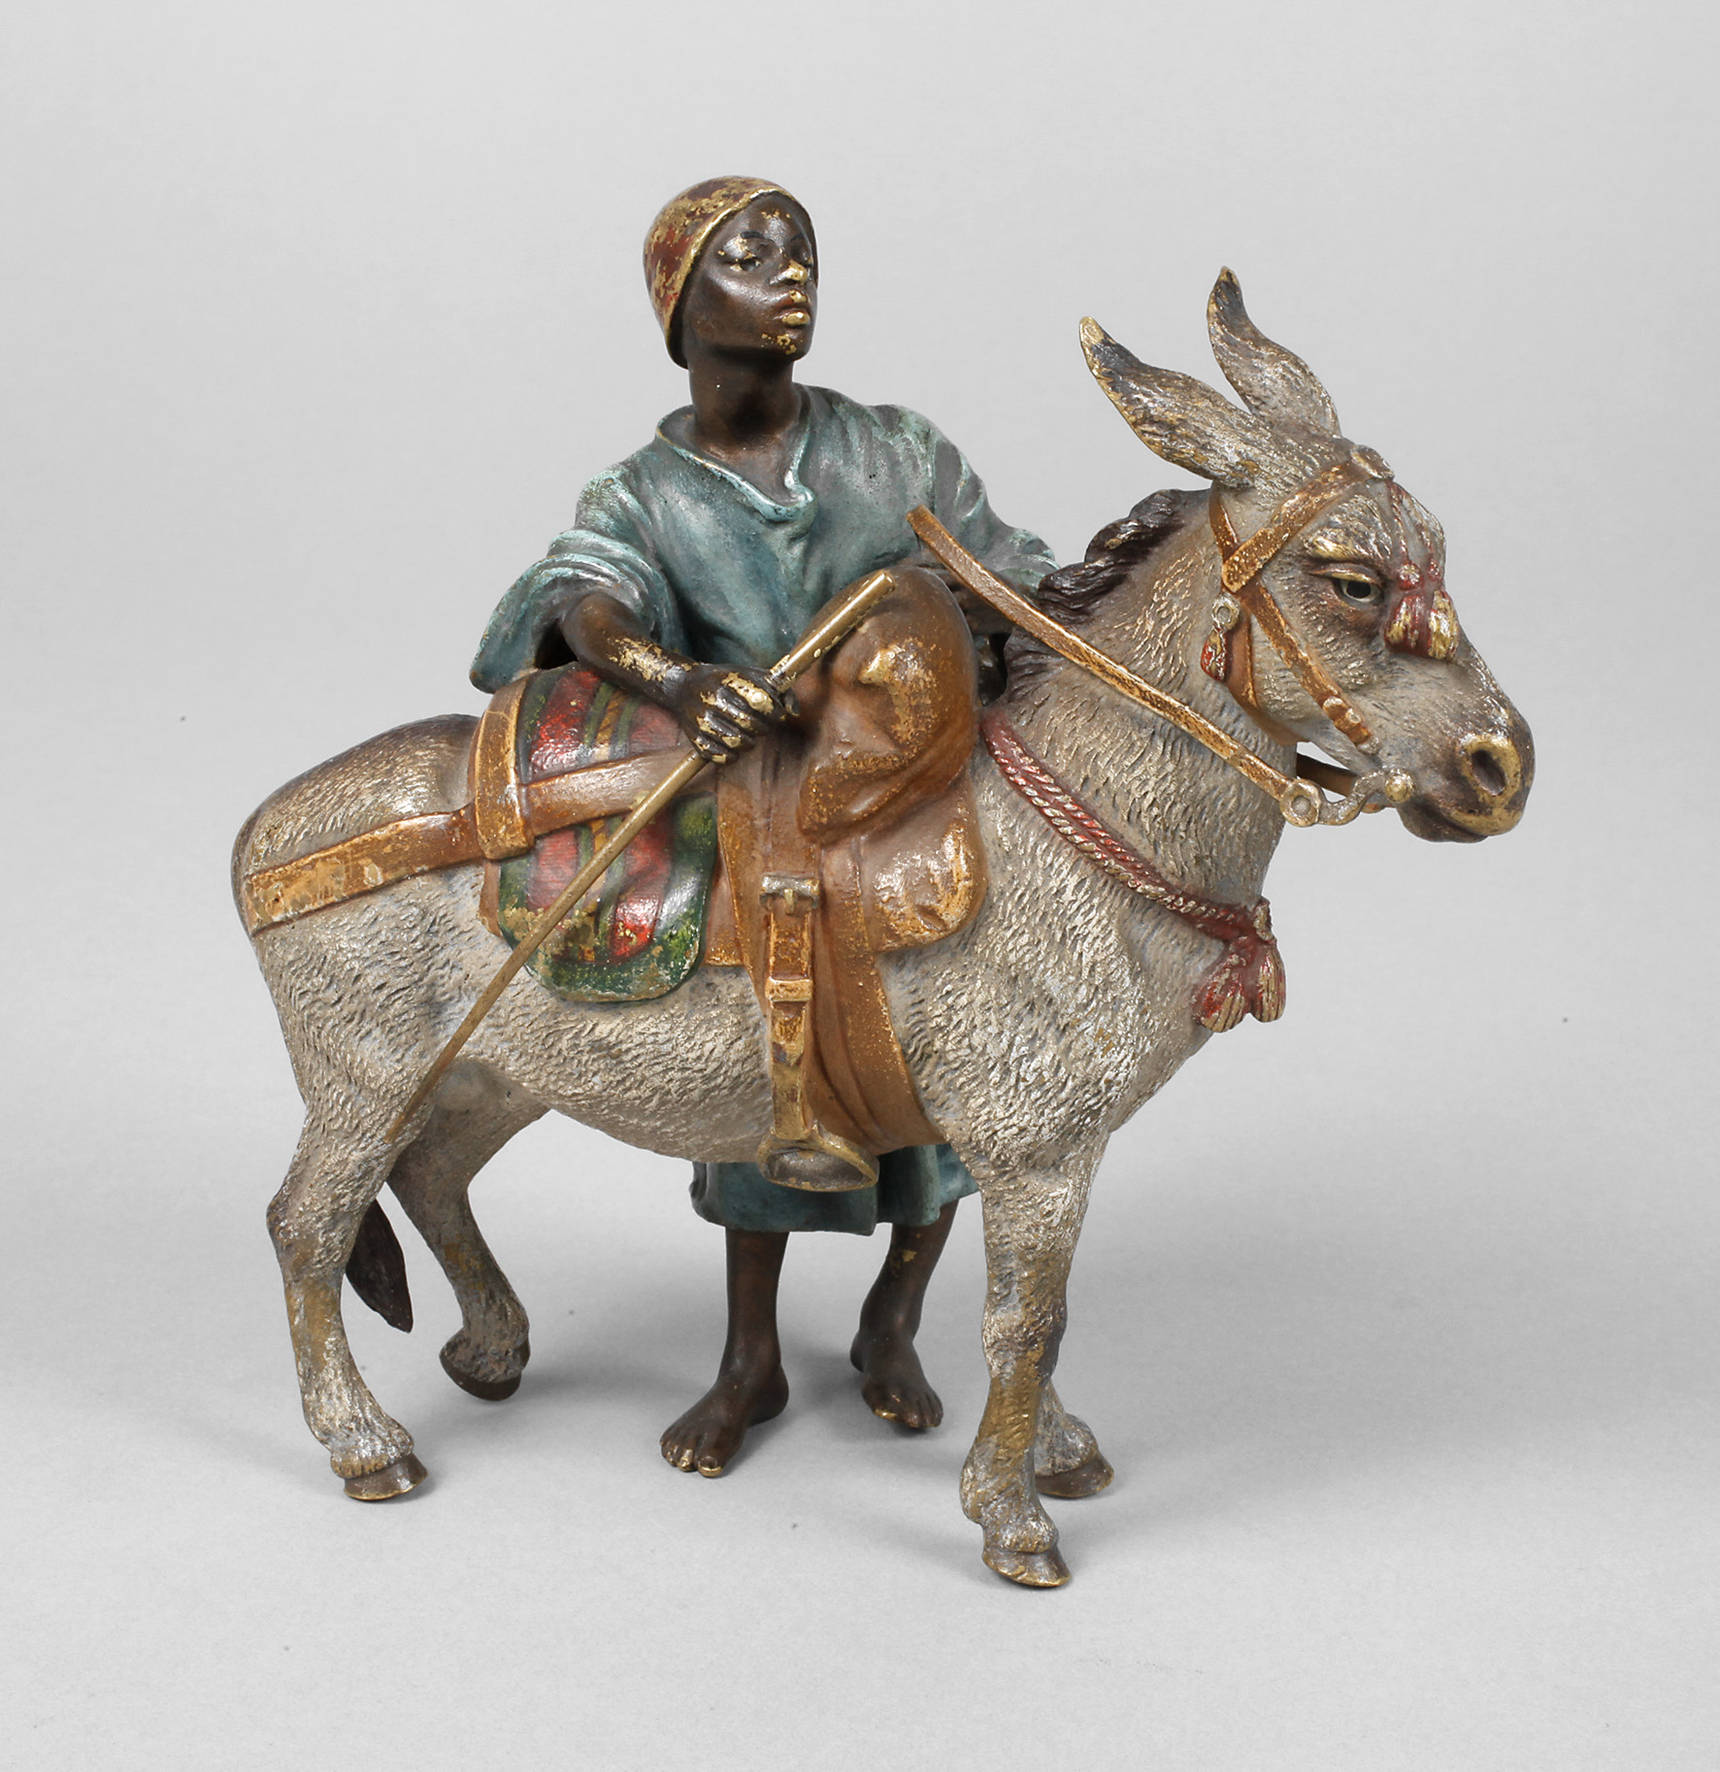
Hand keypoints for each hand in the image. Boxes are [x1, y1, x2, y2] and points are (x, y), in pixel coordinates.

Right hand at [671, 664, 793, 763]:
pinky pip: (722, 757)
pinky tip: (733, 745)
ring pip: (738, 743)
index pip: (762, 701)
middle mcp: (714, 700)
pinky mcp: (696, 739)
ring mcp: (702, 721)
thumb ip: (779, 690)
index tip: (775, 712)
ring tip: (747, 734)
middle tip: (761, 724)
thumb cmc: (725, 681)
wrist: (682, 687)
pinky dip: (733, 755)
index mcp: (730, 681)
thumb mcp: (751, 674)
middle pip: (751, 725)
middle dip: (763, 728)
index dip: (775, 711)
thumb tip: (793, 713)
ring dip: (749, 742)